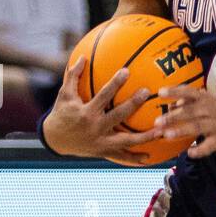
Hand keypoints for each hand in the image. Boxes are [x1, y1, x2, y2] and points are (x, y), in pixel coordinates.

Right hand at [44, 57, 163, 164]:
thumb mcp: (64, 94)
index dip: (115, 83)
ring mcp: (101, 142)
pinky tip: (149, 157)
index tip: (127, 71)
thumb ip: (73, 76)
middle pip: (119, 115)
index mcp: (87, 112)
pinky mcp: (104, 152)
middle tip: (146, 92)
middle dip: (133, 103)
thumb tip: (83, 57)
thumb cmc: (61, 113)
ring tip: (161, 130)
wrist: (54, 140)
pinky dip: (134, 159)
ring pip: (126, 140)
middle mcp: (96, 127)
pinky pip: (121, 157)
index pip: (103, 95)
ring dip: (145, 137)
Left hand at [155, 84, 215, 158]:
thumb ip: (186, 104)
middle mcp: (211, 110)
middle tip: (157, 122)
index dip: (175, 91)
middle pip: (190, 112)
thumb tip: (169, 106)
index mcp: (205, 98)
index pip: (188, 92)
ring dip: (181, 131)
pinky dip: (199, 150)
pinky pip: (209, 146)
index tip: (160, 92)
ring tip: (167, 135)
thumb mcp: (204, 103)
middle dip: (173, 117)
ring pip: (197, 127)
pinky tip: (190, 152)